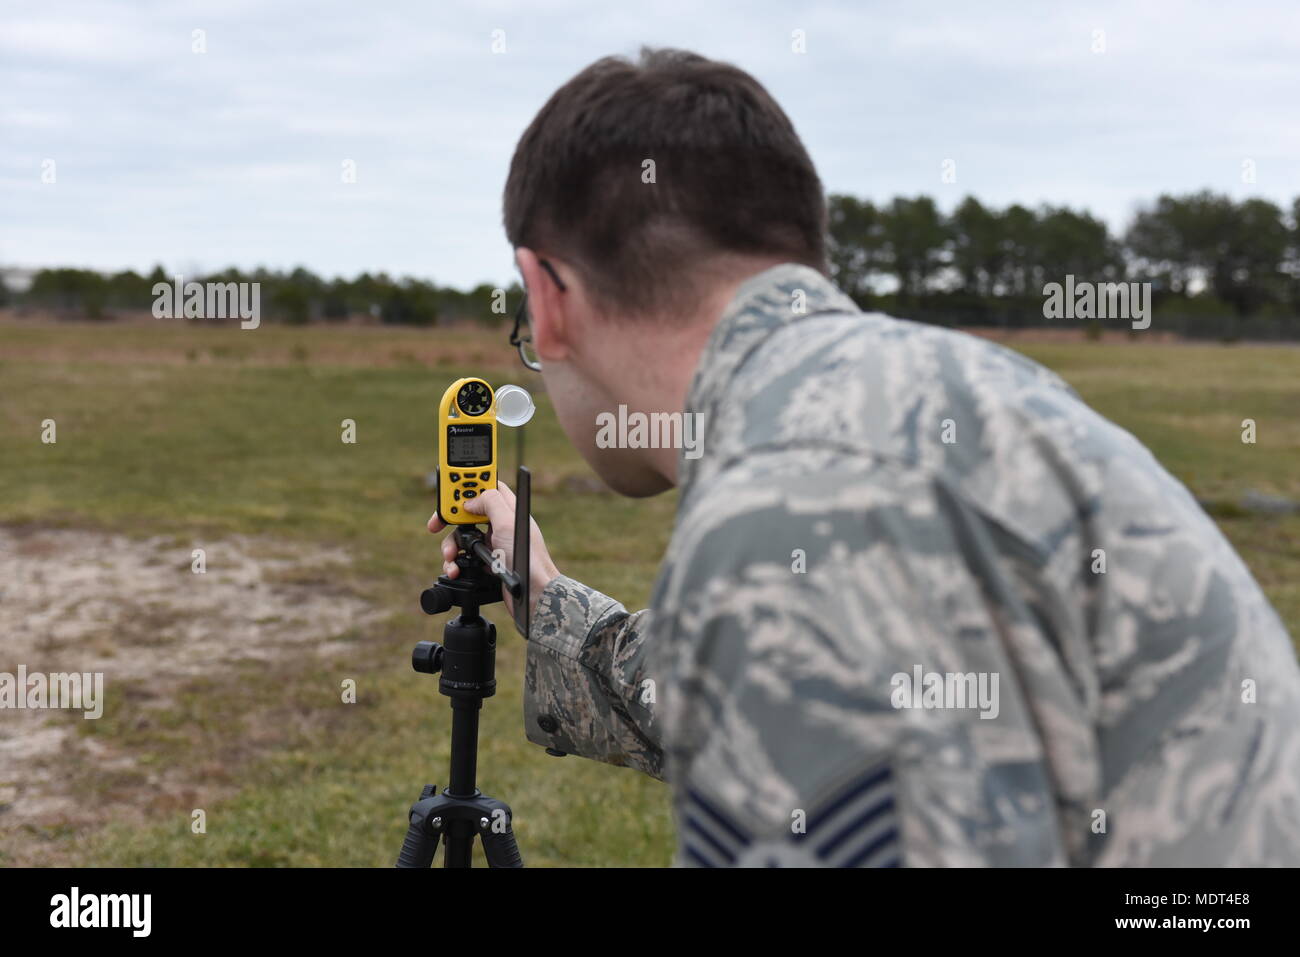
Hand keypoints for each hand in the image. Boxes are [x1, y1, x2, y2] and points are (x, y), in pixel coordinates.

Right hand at [427, 481, 560, 620]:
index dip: (467, 487)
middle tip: (435, 525)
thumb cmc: (527, 558)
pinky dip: (457, 563)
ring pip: (463, 537)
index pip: (486, 487)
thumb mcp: (508, 522)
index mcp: (508, 509)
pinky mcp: (489, 563)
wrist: (532, 594)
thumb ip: (490, 502)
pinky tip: (455, 569)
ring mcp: (494, 544)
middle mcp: (501, 525)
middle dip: (450, 520)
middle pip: (468, 513)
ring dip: (451, 546)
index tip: (450, 493)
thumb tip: (471, 500)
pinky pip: (466, 558)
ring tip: (450, 556)